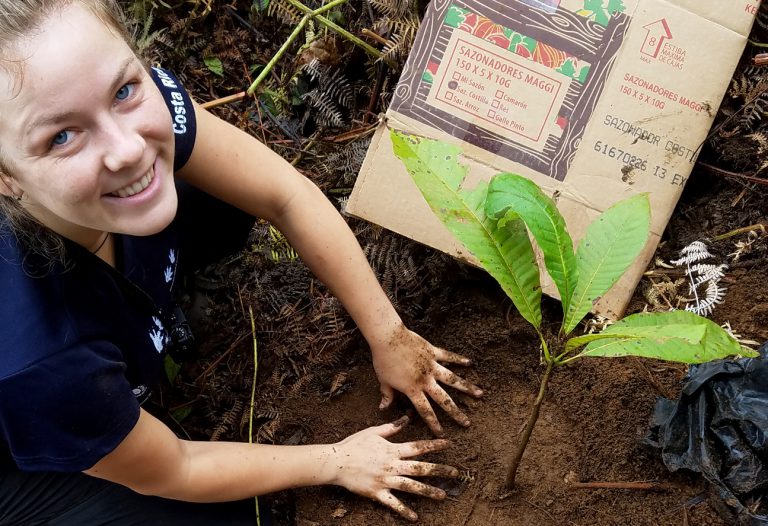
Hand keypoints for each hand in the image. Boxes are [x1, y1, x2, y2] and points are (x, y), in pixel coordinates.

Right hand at [330, 416, 457, 521]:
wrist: (336, 462)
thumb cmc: (354, 445)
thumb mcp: (373, 432)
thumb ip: (392, 428)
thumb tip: (406, 419)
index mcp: (392, 450)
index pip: (417, 447)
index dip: (433, 445)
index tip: (449, 444)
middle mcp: (391, 465)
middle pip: (419, 468)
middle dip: (439, 470)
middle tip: (455, 473)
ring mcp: (385, 480)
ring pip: (411, 487)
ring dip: (428, 491)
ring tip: (443, 495)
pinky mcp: (377, 493)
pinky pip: (393, 503)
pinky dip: (404, 511)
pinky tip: (415, 517)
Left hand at [371, 324, 482, 435]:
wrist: (387, 338)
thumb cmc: (383, 360)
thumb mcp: (383, 380)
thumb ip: (387, 395)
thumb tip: (383, 408)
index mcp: (412, 389)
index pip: (425, 411)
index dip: (433, 423)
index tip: (442, 434)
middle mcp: (425, 380)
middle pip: (444, 400)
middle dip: (455, 413)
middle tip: (467, 423)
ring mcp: (431, 366)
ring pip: (453, 379)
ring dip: (466, 387)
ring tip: (480, 393)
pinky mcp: (432, 352)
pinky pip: (448, 356)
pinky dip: (459, 359)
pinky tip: (470, 363)